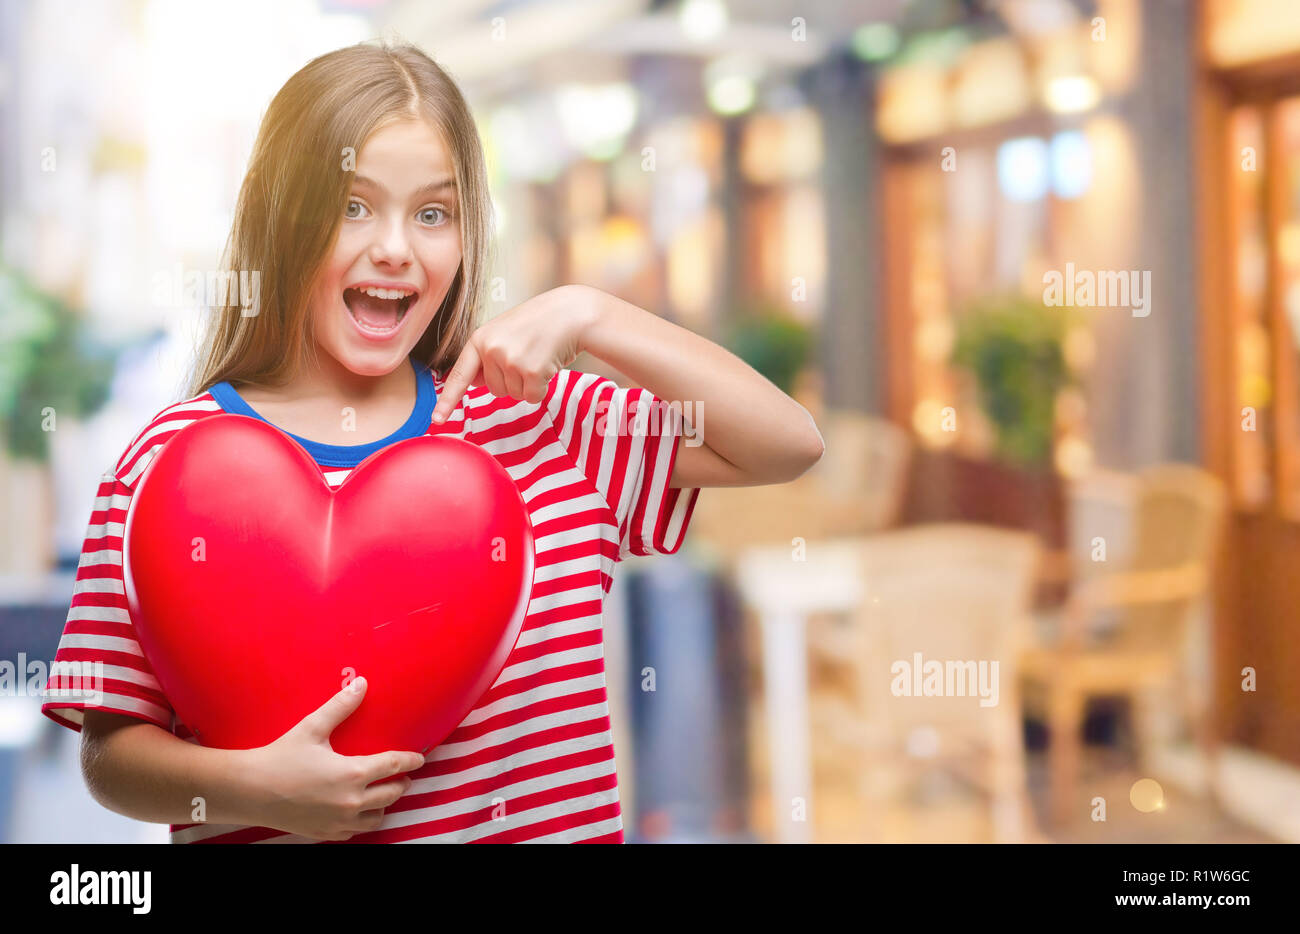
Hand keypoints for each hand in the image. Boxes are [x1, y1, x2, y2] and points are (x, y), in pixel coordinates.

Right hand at [242, 676, 425, 840]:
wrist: (249, 791)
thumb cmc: (280, 757)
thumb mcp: (312, 728)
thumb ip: (340, 706)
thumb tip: (362, 684)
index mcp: (352, 774)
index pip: (393, 766)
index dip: (409, 760)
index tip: (419, 757)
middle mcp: (350, 801)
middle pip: (391, 794)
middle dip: (401, 783)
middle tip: (403, 776)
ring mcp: (338, 821)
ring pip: (376, 818)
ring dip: (384, 805)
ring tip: (383, 793)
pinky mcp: (325, 833)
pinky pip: (355, 831)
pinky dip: (362, 820)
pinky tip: (359, 811)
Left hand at [432, 284, 597, 421]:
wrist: (571, 313)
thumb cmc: (539, 323)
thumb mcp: (505, 333)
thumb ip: (487, 356)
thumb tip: (473, 382)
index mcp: (480, 338)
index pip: (460, 374)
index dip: (448, 400)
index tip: (437, 420)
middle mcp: (491, 349)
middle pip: (495, 390)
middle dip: (512, 380)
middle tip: (528, 355)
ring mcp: (510, 360)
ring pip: (514, 395)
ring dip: (528, 383)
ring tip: (539, 356)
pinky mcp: (531, 372)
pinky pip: (532, 397)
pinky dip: (542, 388)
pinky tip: (548, 365)